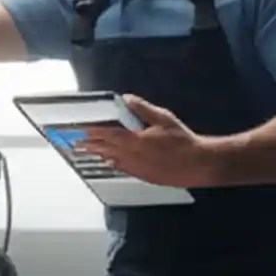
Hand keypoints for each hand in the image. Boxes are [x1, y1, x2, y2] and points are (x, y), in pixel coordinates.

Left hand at [74, 94, 223, 187]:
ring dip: (100, 154)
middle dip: (91, 145)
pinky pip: (124, 169)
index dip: (93, 132)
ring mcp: (137, 168)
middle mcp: (132, 156)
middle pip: (106, 149)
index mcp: (136, 141)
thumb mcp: (164, 118)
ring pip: (113, 160)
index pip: (109, 135)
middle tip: (77, 143)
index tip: (81, 130)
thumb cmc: (182, 140)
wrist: (198, 164)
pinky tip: (109, 161)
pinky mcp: (144, 176)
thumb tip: (127, 99)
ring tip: (88, 151)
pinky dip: (114, 163)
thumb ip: (143, 109)